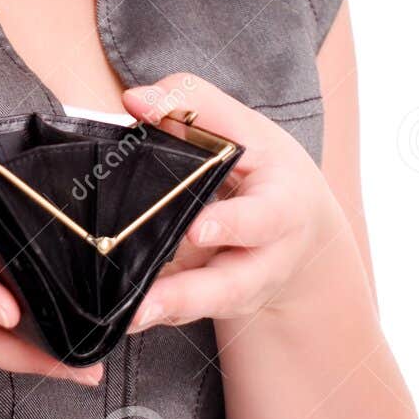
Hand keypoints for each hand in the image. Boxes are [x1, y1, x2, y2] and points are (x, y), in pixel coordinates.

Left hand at [120, 73, 344, 330]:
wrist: (298, 226)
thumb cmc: (263, 168)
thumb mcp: (244, 128)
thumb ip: (191, 104)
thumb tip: (135, 101)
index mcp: (281, 206)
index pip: (263, 218)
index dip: (233, 225)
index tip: (198, 229)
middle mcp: (265, 258)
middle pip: (232, 285)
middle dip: (190, 296)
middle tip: (146, 304)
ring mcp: (239, 288)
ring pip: (205, 308)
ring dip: (165, 313)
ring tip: (127, 318)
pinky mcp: (211, 303)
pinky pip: (182, 313)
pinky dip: (154, 314)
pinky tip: (120, 315)